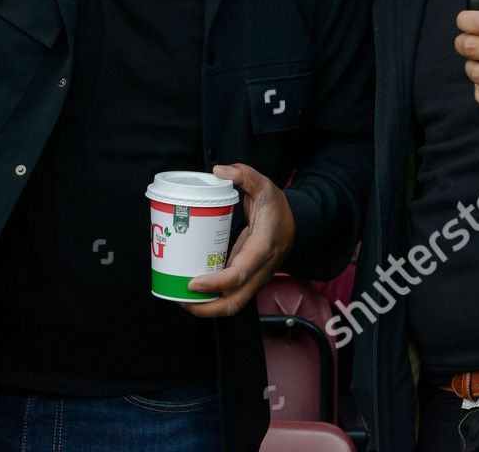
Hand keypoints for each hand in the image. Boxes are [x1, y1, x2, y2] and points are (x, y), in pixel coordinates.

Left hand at [180, 164, 294, 317]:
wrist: (297, 223)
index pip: (240, 274)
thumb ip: (245, 175)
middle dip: (207, 308)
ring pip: (233, 302)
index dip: (215, 283)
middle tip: (180, 299)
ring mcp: (255, 276)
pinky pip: (230, 294)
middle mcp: (260, 269)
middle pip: (235, 301)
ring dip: (207, 306)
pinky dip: (212, 296)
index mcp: (263, 248)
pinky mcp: (248, 277)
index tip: (192, 283)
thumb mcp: (264, 186)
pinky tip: (192, 290)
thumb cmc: (277, 207)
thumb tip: (220, 171)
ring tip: (180, 298)